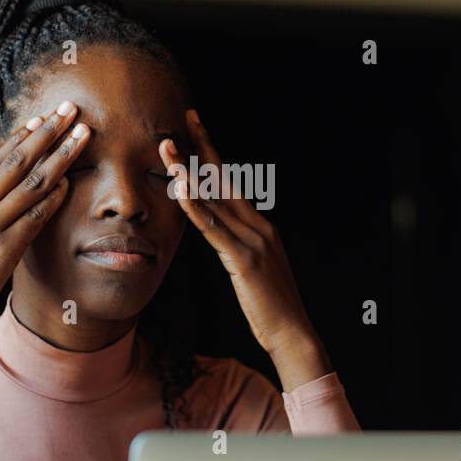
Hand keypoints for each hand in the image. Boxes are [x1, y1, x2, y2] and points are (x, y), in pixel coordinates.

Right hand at [0, 102, 88, 343]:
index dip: (19, 139)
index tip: (39, 120)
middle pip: (16, 162)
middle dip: (46, 133)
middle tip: (68, 110)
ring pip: (31, 182)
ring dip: (61, 155)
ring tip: (83, 135)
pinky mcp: (4, 249)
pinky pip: (35, 216)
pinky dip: (54, 196)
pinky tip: (71, 181)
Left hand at [160, 109, 331, 388]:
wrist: (293, 334)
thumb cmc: (272, 309)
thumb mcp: (255, 271)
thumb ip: (239, 248)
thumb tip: (221, 235)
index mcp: (261, 228)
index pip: (232, 185)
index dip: (212, 157)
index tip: (195, 131)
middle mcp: (259, 227)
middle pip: (223, 182)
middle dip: (199, 152)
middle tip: (177, 126)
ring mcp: (253, 241)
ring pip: (214, 199)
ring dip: (188, 172)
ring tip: (167, 149)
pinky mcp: (243, 260)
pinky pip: (213, 228)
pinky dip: (194, 207)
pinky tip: (179, 190)